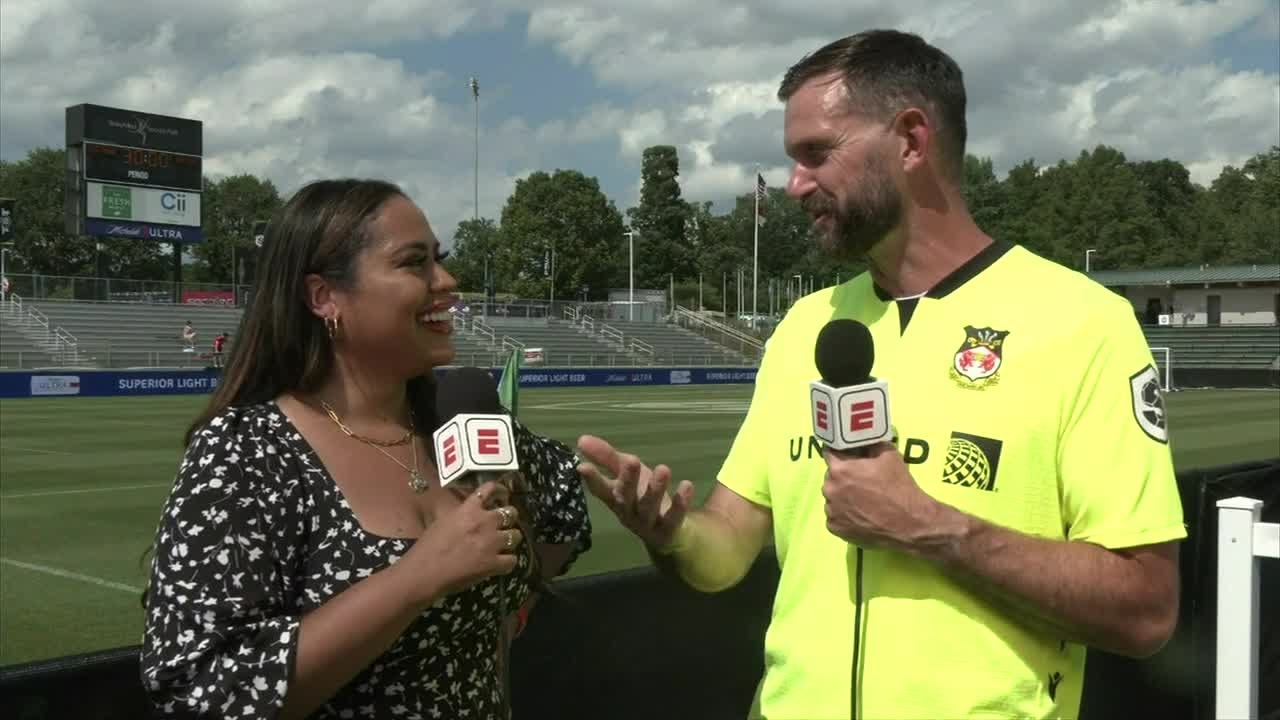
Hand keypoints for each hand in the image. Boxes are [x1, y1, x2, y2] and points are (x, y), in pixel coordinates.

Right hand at [402, 480, 523, 602]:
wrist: (425, 572)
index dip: (500, 490)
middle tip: (503, 524)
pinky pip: (513, 559)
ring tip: (504, 544)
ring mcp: (492, 542)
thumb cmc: (428, 546)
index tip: (503, 495)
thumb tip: (467, 510)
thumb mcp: (442, 520)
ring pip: (516, 535)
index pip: (490, 489)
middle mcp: (485, 522)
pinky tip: (501, 563)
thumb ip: (460, 513)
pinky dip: (508, 561)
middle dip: (509, 517)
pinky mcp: (494, 563)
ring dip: (511, 539)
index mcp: (469, 509)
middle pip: (510, 512)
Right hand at [576, 434, 694, 550]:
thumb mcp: (625, 473)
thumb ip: (606, 457)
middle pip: (626, 497)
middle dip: (628, 479)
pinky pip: (675, 517)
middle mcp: (629, 512)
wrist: (669, 535)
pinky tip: (686, 485)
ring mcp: (649, 523)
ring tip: (663, 469)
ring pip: (649, 507)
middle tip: (632, 460)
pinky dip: (680, 502)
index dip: (592, 479)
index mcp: (616, 498)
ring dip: (655, 489)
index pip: (601, 489)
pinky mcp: (670, 530)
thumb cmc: (642, 497)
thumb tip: (582, 439)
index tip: (582, 466)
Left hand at [821, 443, 943, 552]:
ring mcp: (831, 511)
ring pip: (833, 497)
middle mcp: (829, 489)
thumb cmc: (899, 488)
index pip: (830, 453)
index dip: (841, 452)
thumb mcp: (889, 455)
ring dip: (843, 496)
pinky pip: (835, 516)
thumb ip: (871, 443)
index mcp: (839, 469)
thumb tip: (864, 437)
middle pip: (832, 477)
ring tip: (863, 501)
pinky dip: (844, 515)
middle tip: (861, 482)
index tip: (848, 455)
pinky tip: (861, 516)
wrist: (909, 524)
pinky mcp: (834, 528)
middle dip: (843, 476)